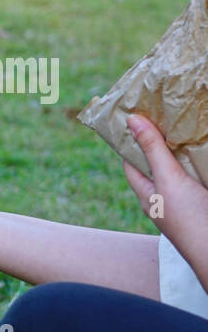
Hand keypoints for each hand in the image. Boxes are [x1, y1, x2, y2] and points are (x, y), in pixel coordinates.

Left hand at [123, 114, 207, 287]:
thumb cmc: (189, 219)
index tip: (136, 115)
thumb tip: (131, 120)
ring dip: (187, 149)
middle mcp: (166, 196)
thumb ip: (153, 151)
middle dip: (164, 141)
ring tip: (187, 123)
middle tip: (167, 113)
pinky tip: (205, 147)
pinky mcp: (204, 198)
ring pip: (184, 168)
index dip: (132, 140)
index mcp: (148, 194)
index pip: (132, 162)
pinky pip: (201, 173)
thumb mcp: (168, 180)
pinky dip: (202, 160)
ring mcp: (188, 199)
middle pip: (160, 163)